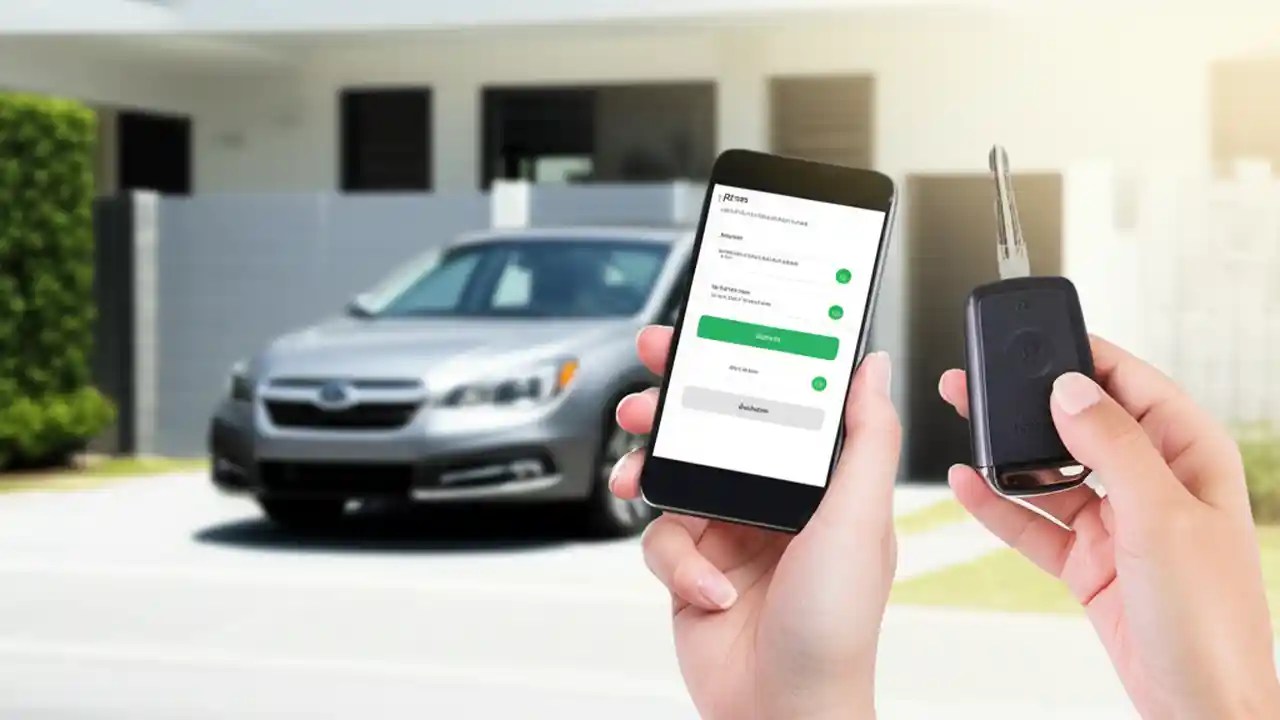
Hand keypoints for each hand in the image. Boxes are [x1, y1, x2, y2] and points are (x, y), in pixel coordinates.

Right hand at [610, 326, 899, 719]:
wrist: (781, 712)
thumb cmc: (835, 628)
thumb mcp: (859, 521)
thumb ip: (865, 440)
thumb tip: (872, 368)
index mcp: (819, 484)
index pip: (775, 406)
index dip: (739, 366)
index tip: (708, 335)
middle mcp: (773, 504)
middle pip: (713, 434)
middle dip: (674, 410)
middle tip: (647, 392)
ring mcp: (730, 536)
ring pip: (675, 478)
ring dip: (653, 474)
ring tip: (638, 474)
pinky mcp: (692, 570)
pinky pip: (659, 538)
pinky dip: (675, 562)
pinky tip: (705, 587)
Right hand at [939, 336, 1279, 718]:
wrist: (1200, 709)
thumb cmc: (1212, 624)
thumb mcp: (1162, 520)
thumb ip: (1114, 448)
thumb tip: (1070, 389)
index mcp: (1191, 456)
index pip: (1133, 384)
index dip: (1084, 357)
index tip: (1034, 338)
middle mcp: (1154, 483)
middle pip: (1081, 424)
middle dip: (1029, 402)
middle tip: (978, 380)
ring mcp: (1119, 524)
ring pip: (1050, 472)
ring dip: (1007, 453)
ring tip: (963, 422)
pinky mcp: (1090, 562)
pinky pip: (1034, 522)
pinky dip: (999, 506)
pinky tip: (968, 485)